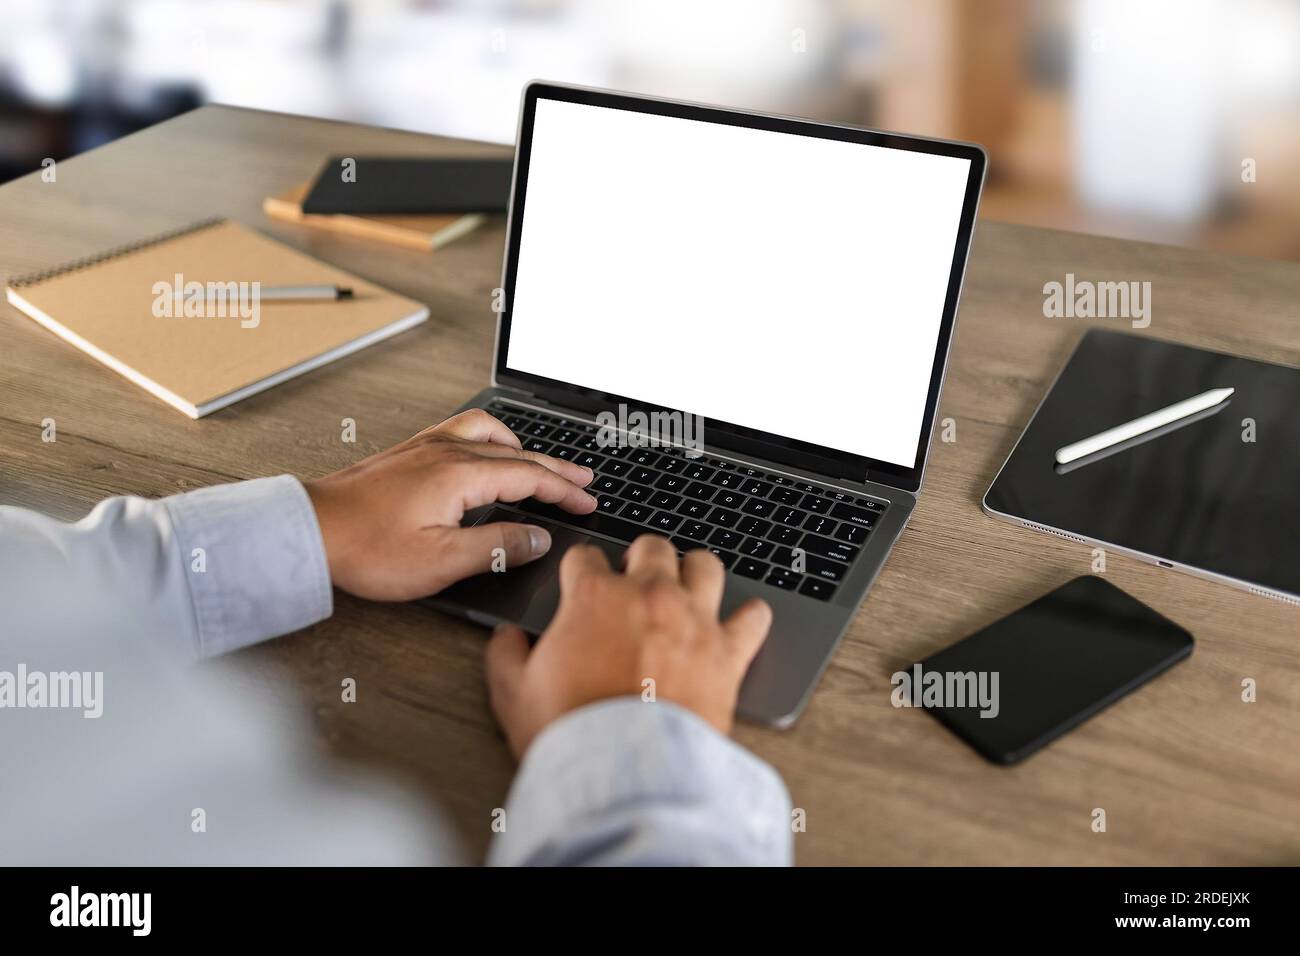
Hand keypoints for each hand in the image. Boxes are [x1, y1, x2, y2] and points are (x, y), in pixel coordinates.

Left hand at [304, 409, 596, 600]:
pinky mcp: (407, 453)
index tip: (588, 501)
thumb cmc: (367, 549)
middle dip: (555, 467)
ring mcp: (424, 447)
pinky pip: (461, 431)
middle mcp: (445, 451)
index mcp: (460, 474)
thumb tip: (537, 537)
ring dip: (523, 446)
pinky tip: (484, 451)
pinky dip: (489, 438)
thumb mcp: (442, 561)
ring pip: (489, 434)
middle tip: (584, 479)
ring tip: (540, 460)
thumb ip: (497, 546)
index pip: (530, 476)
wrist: (310, 531)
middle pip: (517, 453)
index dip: (564, 490)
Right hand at [486, 535, 772, 757]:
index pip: (586, 557)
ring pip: (705, 566)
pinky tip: (745, 619)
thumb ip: (506, 654)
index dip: (581, 569)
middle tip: (634, 576)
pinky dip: (751, 616)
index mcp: (594, 597)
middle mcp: (648, 596)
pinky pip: (753, 618)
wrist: (625, 773)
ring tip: (686, 584)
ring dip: (693, 571)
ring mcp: (693, 620)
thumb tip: (507, 638)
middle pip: (651, 547)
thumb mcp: (513, 693)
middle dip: (639, 557)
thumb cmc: (572, 733)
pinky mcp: (728, 654)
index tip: (581, 580)